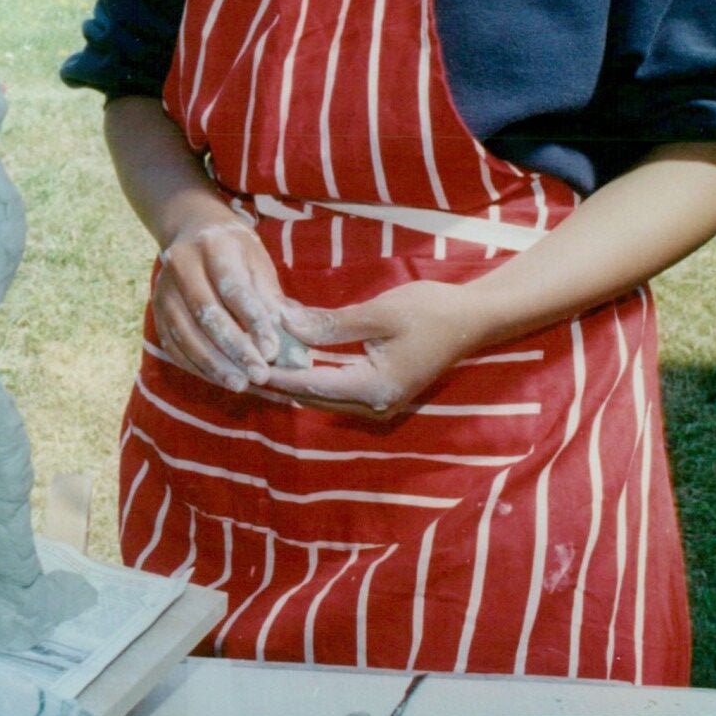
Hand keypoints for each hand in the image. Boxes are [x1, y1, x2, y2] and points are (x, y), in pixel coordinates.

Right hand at [152, 219, 292, 393]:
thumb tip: (295, 336)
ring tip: (240, 384)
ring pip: (186, 334)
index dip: (254, 322)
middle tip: (259, 375)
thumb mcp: (258, 263)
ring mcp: (163, 289)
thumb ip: (273, 299)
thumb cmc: (235, 252)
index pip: (233, 290)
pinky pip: (174, 345)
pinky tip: (219, 378)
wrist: (191, 232)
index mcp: (213, 245)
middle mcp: (181, 265)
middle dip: (234, 349)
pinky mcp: (156, 312)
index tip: (272, 351)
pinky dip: (197, 365)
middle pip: (206, 314)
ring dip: (214, 364)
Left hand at [260, 280, 488, 419]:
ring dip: (293, 378)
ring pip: (323, 395)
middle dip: (278, 381)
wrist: (473, 318)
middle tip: (242, 363)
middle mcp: (374, 405)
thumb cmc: (431, 310)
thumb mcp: (378, 312)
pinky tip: (291, 355)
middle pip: (313, 397)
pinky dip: (313, 373)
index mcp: (373, 388)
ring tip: (258, 359)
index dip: (276, 376)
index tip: (245, 365)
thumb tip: (286, 324)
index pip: (310, 385)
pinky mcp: (380, 391)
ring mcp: (379, 402)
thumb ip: (331, 324)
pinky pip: (337, 386)